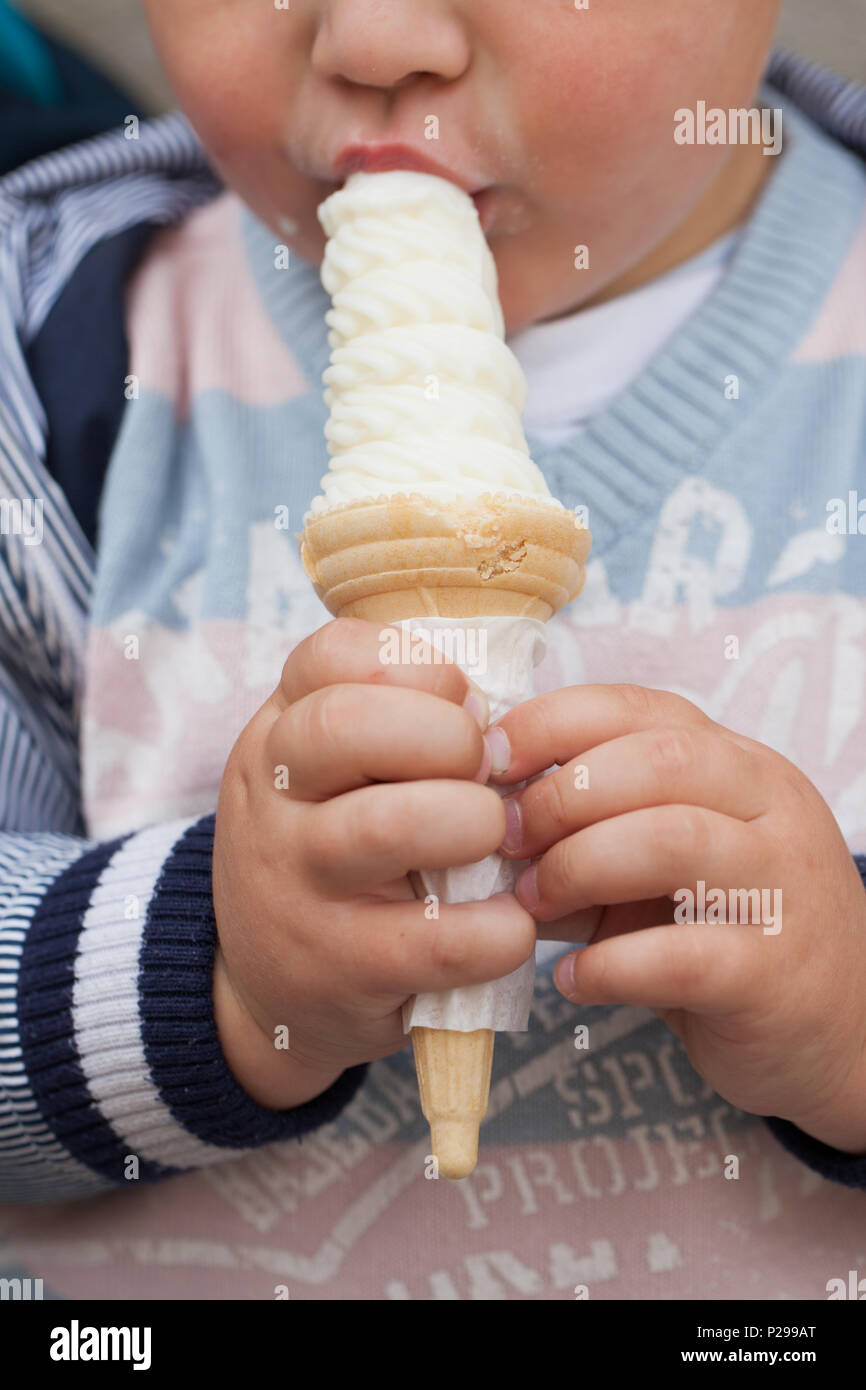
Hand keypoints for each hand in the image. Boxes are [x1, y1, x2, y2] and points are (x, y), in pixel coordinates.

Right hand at [212, 618, 534, 1109]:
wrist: (268, 986)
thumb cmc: (331, 850)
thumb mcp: (327, 772)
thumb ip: (392, 721)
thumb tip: (493, 715)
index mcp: (279, 732)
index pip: (330, 654)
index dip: (418, 667)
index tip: (460, 704)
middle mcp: (273, 797)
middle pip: (348, 724)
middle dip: (447, 735)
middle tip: (483, 772)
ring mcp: (299, 883)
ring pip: (387, 824)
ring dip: (473, 822)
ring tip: (492, 840)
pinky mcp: (343, 966)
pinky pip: (439, 939)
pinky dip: (498, 929)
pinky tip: (506, 924)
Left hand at [488, 683, 865, 1153]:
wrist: (839, 1029)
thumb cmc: (726, 931)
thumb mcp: (663, 865)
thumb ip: (591, 832)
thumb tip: (485, 820)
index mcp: (737, 766)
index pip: (641, 708)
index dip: (553, 723)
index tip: (488, 759)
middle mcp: (770, 809)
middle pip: (658, 761)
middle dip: (561, 796)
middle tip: (506, 844)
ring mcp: (783, 887)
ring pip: (672, 840)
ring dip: (578, 868)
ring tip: (533, 907)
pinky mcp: (774, 974)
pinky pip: (678, 956)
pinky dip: (606, 966)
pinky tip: (571, 981)